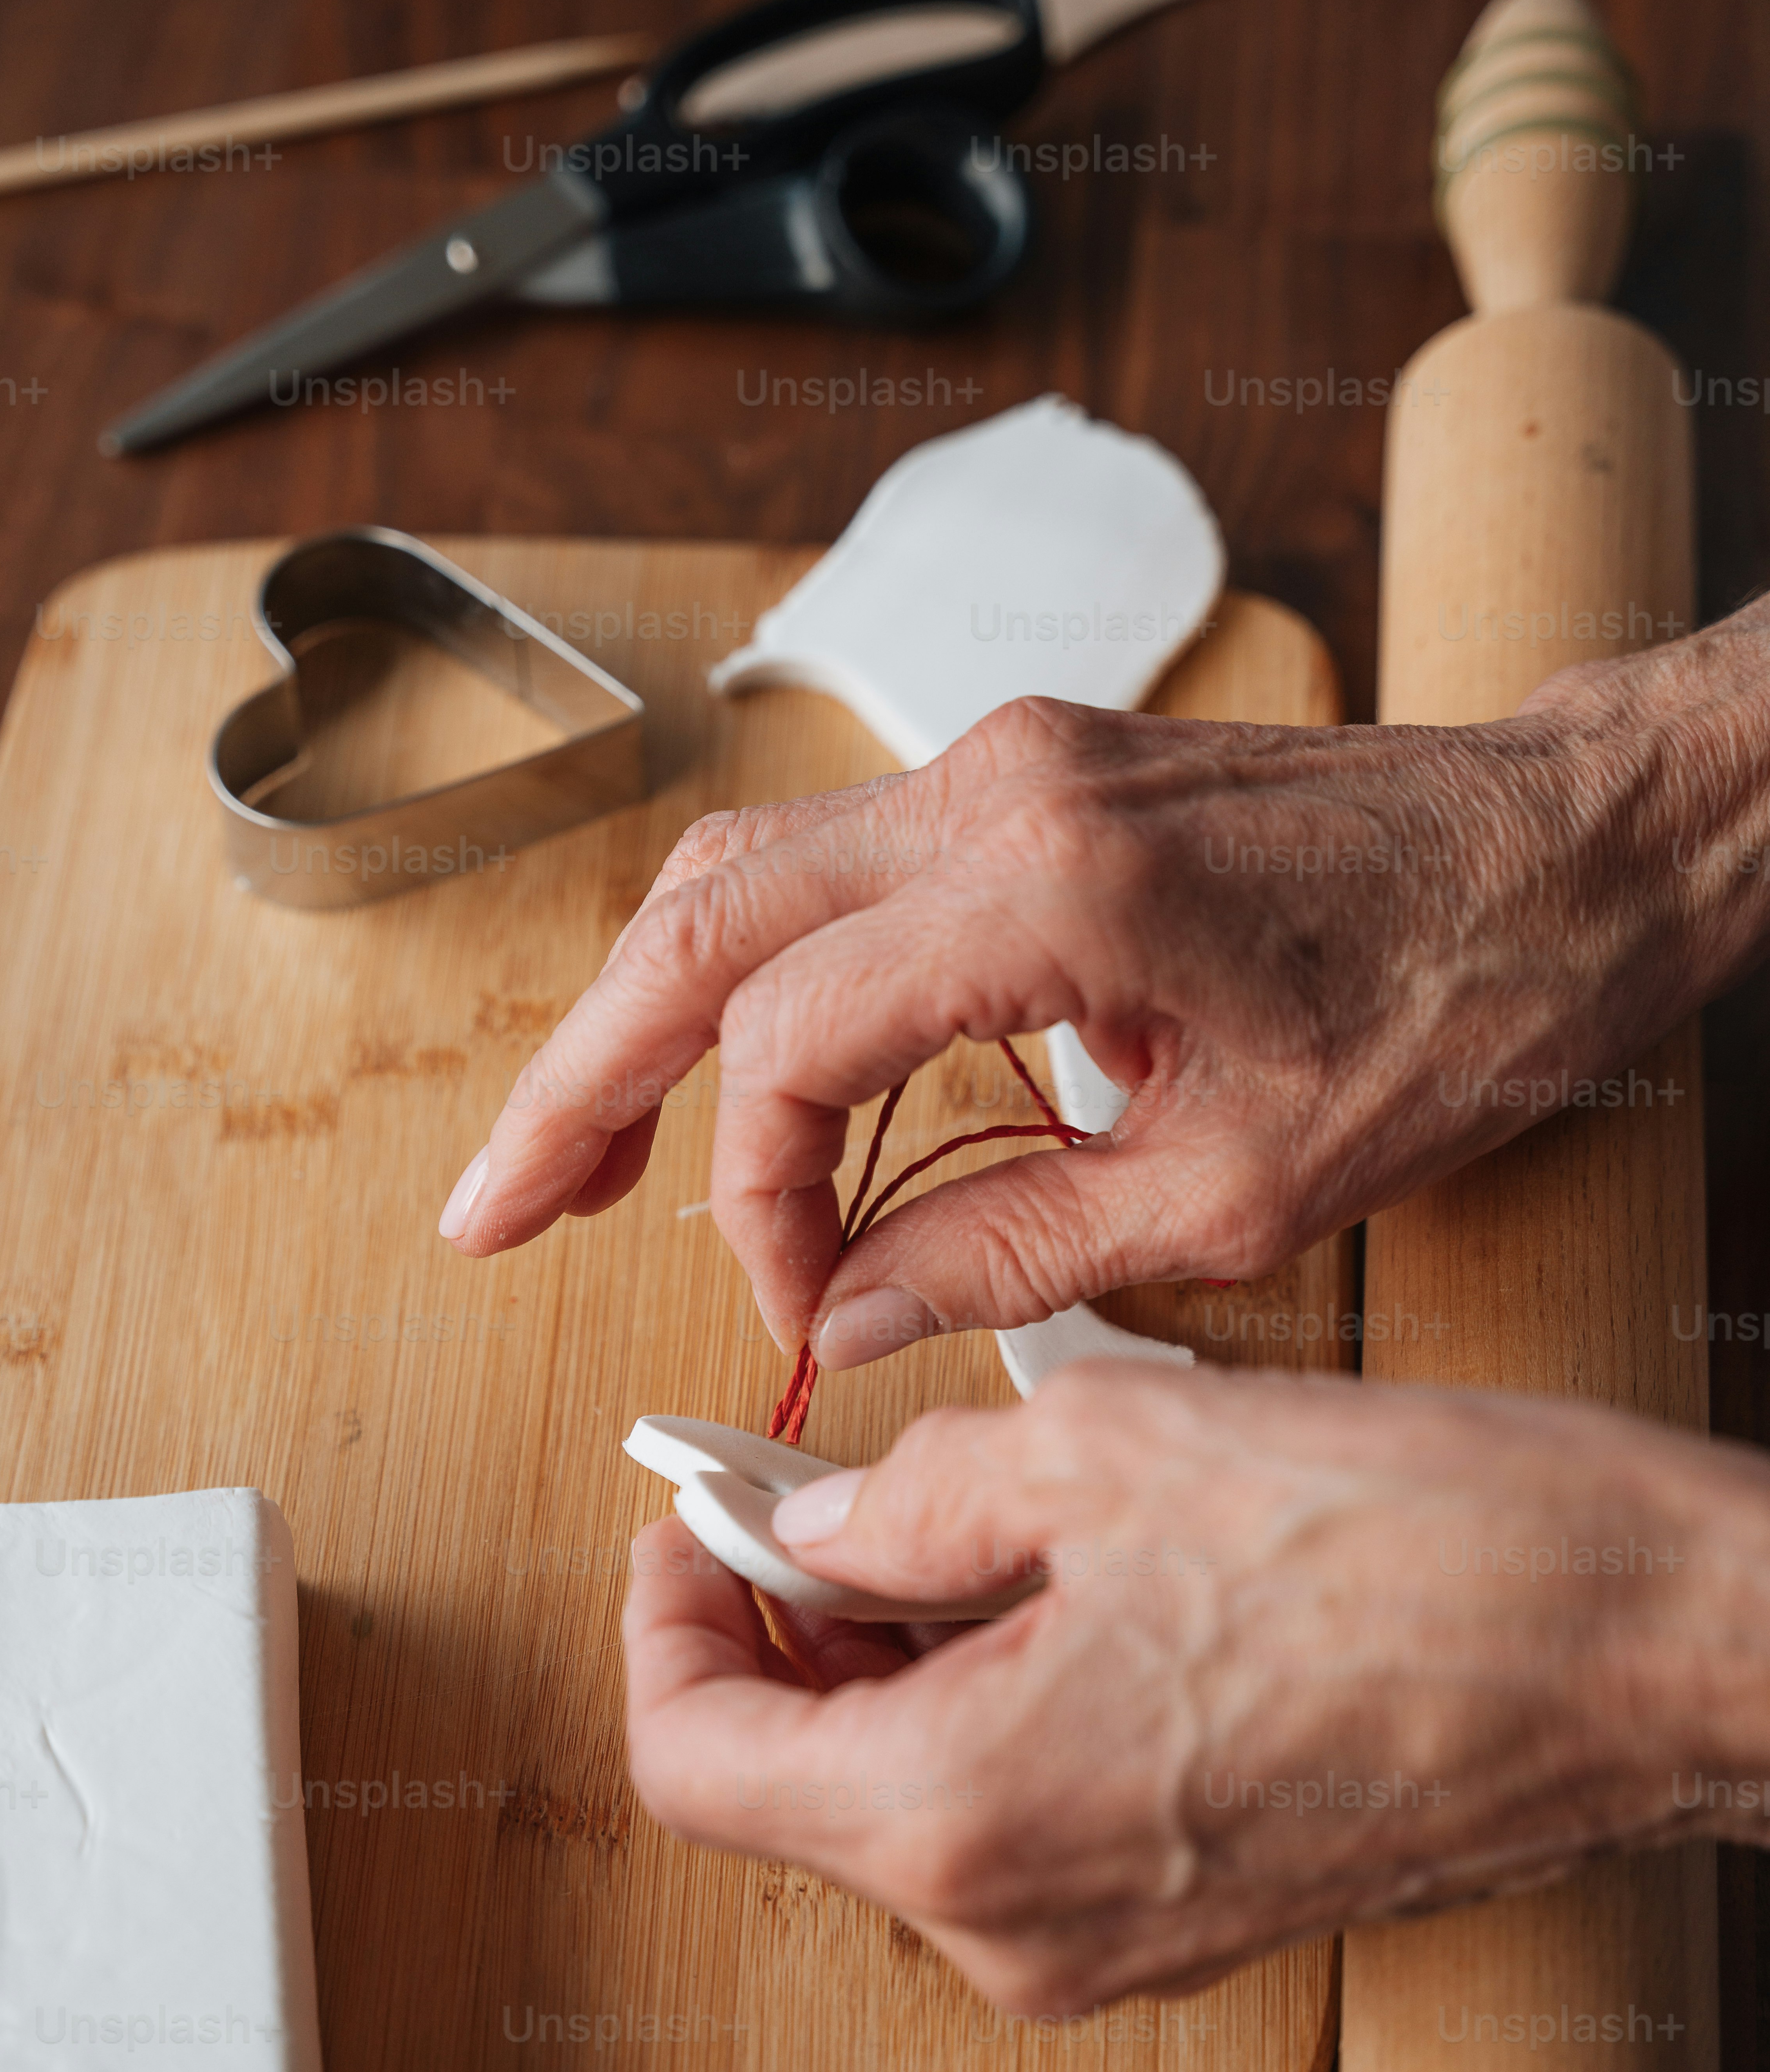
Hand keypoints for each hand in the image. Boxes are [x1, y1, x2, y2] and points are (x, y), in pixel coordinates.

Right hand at [442, 617, 1769, 1363]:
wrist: (1581, 848)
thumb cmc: (1457, 1004)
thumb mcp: (1243, 1189)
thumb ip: (1014, 1254)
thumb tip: (845, 1312)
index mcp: (1047, 886)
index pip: (788, 1045)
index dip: (755, 1201)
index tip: (797, 1309)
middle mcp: (995, 786)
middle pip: (699, 926)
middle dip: (578, 1082)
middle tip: (490, 1212)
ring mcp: (1004, 759)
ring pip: (742, 878)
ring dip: (643, 1018)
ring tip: (573, 1156)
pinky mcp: (1030, 773)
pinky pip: (834, 866)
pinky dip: (757, 980)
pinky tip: (747, 1089)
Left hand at [622, 1362, 1764, 2008]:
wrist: (1651, 1655)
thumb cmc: (1420, 1552)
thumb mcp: (1106, 1451)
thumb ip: (907, 1500)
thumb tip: (811, 1525)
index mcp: (961, 1819)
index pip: (693, 1759)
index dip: (668, 1620)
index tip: (694, 1516)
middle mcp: (1015, 1929)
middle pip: (798, 1785)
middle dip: (783, 1625)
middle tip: (811, 1487)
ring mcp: (1106, 1949)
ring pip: (912, 1798)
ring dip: (892, 1660)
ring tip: (951, 1515)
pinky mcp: (1188, 1923)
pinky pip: (1021, 1819)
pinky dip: (991, 1705)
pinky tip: (1053, 1587)